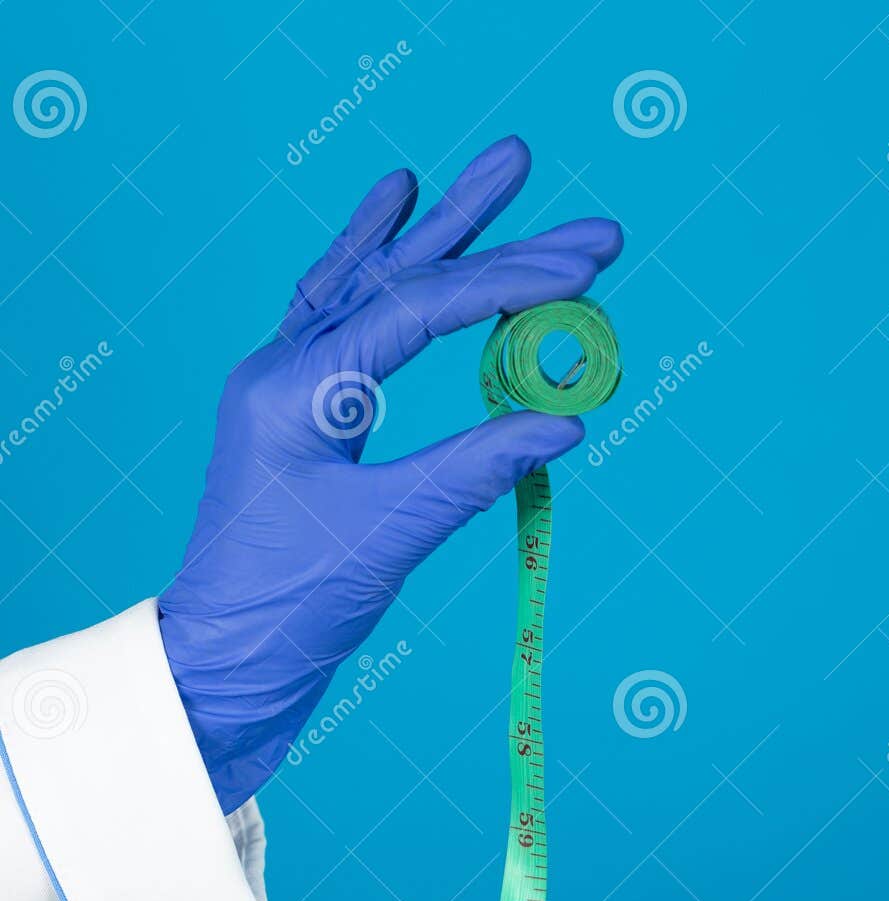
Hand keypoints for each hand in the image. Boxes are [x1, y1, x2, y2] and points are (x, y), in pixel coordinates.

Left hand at [158, 135, 622, 813]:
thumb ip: (473, 470)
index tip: (585, 268)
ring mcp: (289, 382)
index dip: (508, 286)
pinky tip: (395, 206)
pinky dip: (376, 258)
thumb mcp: (388, 537)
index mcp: (297, 389)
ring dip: (440, 228)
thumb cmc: (290, 606)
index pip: (417, 312)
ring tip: (498, 170)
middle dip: (488, 236)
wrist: (223, 662)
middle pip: (399, 277)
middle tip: (570, 206)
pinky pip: (342, 311)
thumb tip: (567, 422)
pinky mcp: (305, 406)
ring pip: (374, 281)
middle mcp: (286, 367)